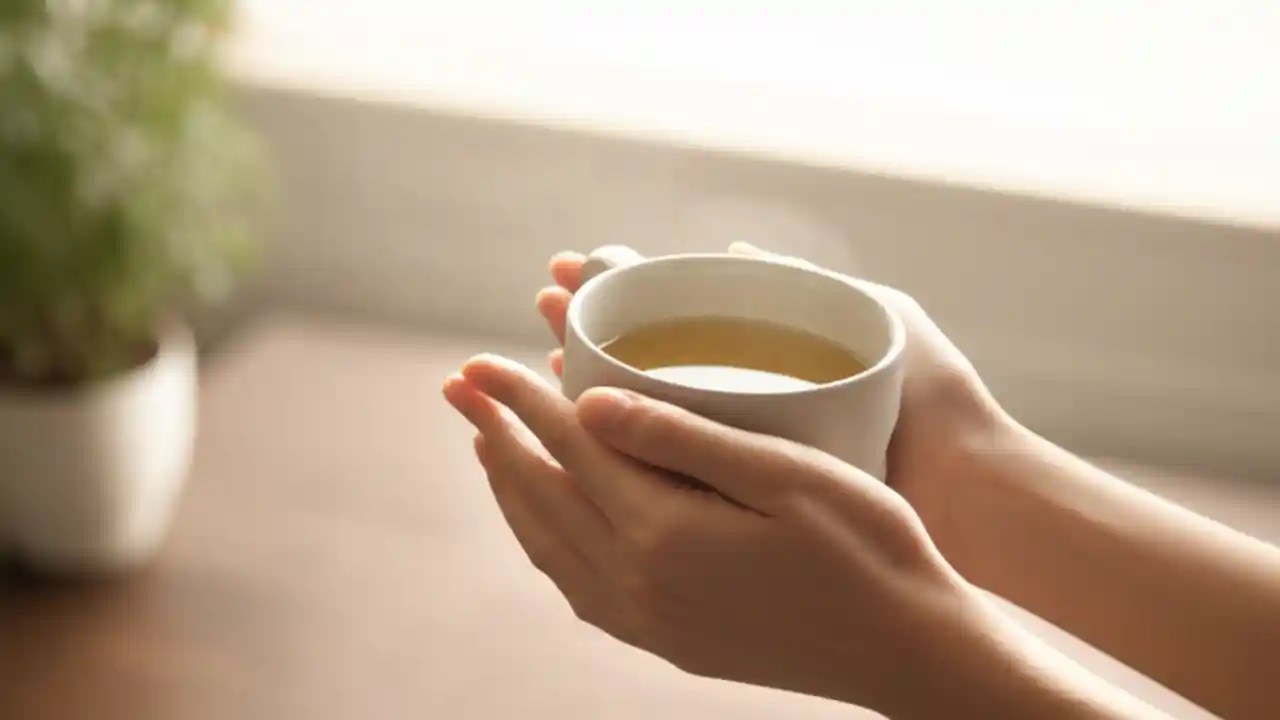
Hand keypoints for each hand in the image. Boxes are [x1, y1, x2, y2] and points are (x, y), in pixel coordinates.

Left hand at [445, 356, 970, 714]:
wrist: (907, 649)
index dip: (517, 396)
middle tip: (456, 387)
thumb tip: (589, 400)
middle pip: (540, 494)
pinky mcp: (667, 641)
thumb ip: (682, 437)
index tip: (475, 360)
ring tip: (488, 444)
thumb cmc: (866, 547)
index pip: (568, 446)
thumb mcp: (785, 474)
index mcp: (664, 533)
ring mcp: (649, 621)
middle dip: (493, 433)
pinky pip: (575, 587)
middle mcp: (639, 585)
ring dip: (510, 488)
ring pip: (547, 545)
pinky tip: (547, 522)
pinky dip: (543, 541)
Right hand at [533, 246, 1006, 550]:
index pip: (674, 311)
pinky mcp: (749, 493)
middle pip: (649, 356)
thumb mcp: (879, 316)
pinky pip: (677, 463)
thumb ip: (809, 280)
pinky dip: (629, 443)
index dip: (616, 289)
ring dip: (593, 382)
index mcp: (770, 353)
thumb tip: (733, 242)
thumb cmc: (934, 396)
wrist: (974, 488)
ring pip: (650, 410)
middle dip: (591, 325)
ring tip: (546, 353)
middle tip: (539, 304)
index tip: (566, 268)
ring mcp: (744, 449)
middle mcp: (747, 399)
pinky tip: (584, 428)